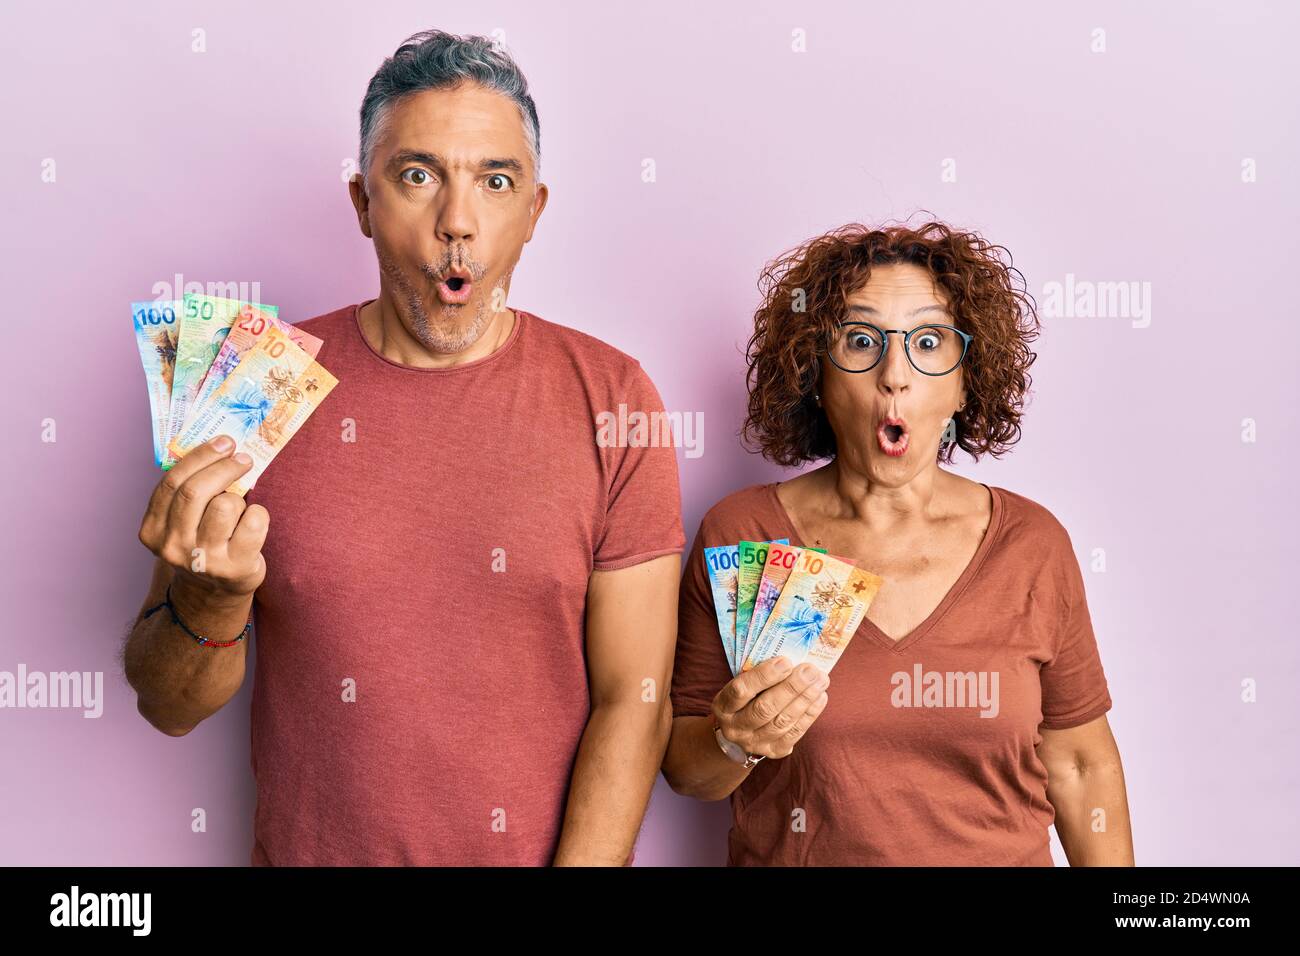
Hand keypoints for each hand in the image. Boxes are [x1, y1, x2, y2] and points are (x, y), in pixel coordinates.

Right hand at [138, 435, 268, 602]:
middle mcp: (173, 547)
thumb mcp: (183, 521)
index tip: (223, 442)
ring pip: (226, 505)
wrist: (217, 590)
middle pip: (196, 491)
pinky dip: (259, 513)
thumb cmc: (203, 541)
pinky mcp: (235, 567)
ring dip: (238, 496)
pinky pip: (254, 521)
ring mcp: (203, 560)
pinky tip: (253, 521)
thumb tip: (218, 445)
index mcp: (153, 530)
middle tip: (242, 457)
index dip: (200, 457)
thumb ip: (188, 490)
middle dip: (223, 466)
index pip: (172, 482)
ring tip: (240, 505)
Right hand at [711, 657, 829, 759]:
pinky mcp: (774, 751)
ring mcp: (754, 743)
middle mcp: (735, 728)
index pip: (741, 690)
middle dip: (791, 687)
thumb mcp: (742, 685)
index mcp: (723, 706)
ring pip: (783, 721)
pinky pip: (795, 733)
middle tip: (810, 670)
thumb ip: (758, 674)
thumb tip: (790, 658)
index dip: (764, 676)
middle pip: (765, 708)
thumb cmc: (745, 699)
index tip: (785, 661)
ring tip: (821, 680)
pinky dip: (810, 714)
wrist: (740, 733)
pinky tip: (820, 697)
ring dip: (805, 699)